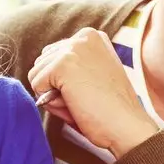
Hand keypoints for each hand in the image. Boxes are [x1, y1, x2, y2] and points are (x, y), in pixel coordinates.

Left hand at [27, 28, 160, 157]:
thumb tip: (37, 75)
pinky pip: (36, 85)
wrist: (127, 126)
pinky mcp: (62, 64)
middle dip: (56, 87)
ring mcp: (73, 48)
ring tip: (81, 102)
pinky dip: (50, 102)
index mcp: (92, 37)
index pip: (54, 56)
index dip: (65, 81)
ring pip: (36, 74)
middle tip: (86, 99)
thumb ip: (70, 68)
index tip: (91, 90)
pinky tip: (75, 104)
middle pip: (43, 63)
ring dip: (53, 96)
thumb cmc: (111, 110)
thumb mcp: (92, 77)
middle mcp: (83, 37)